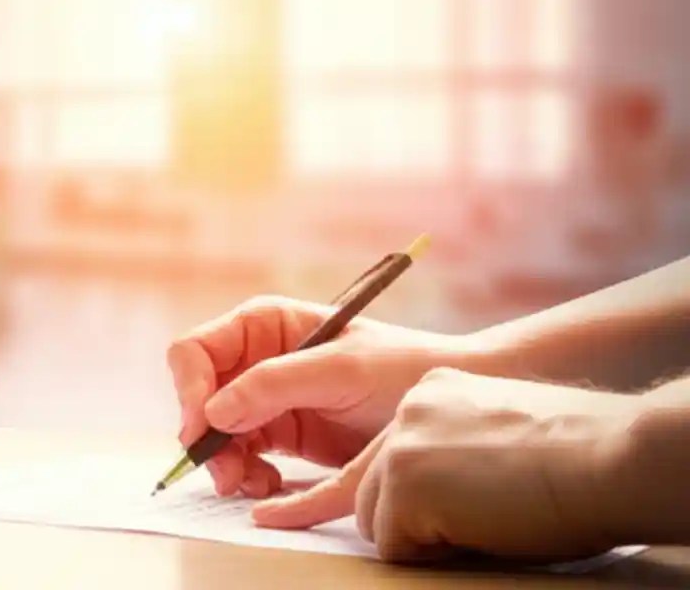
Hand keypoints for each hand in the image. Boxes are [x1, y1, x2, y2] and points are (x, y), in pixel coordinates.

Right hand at [167, 296, 471, 497]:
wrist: (440, 404)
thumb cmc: (400, 368)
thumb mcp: (341, 370)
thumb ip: (275, 385)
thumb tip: (212, 412)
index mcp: (263, 325)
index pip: (196, 351)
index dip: (189, 389)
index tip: (200, 429)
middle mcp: (255, 358)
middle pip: (198, 397)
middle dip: (207, 437)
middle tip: (227, 473)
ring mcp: (264, 398)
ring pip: (215, 432)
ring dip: (225, 462)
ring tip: (253, 484)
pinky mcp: (279, 433)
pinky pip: (241, 455)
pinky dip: (246, 474)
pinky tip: (269, 485)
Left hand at [252, 368, 637, 562]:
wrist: (605, 455)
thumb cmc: (575, 460)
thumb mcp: (497, 435)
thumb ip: (452, 449)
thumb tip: (432, 497)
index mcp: (432, 393)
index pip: (386, 451)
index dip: (386, 489)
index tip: (341, 508)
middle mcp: (407, 410)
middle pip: (370, 489)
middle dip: (408, 519)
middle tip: (471, 520)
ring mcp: (399, 444)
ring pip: (377, 520)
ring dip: (421, 536)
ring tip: (486, 518)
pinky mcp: (402, 483)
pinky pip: (394, 545)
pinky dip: (433, 551)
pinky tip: (479, 527)